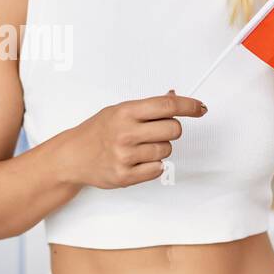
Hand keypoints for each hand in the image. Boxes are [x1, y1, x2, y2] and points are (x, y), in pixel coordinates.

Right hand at [55, 90, 205, 188]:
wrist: (72, 156)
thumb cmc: (96, 132)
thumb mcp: (118, 110)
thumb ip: (147, 106)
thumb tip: (175, 97)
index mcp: (125, 112)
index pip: (167, 106)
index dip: (189, 106)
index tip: (200, 108)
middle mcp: (125, 133)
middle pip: (174, 130)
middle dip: (171, 130)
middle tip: (157, 131)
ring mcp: (125, 156)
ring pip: (166, 151)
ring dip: (159, 149)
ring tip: (140, 147)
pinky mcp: (125, 176)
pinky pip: (157, 170)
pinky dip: (153, 165)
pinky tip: (138, 160)